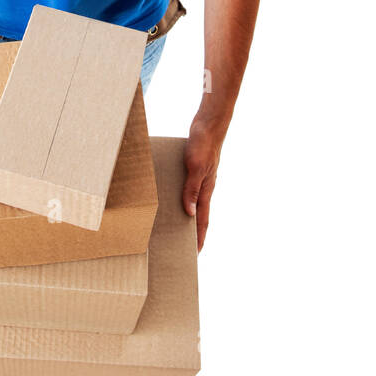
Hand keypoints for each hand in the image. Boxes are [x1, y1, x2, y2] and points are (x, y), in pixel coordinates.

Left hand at [182, 115, 224, 251]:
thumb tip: (188, 213)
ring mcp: (200, 177)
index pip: (202, 220)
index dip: (199, 237)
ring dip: (183, 213)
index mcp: (206, 190)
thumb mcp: (196, 167)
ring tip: (171, 225)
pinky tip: (167, 195)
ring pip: (191, 201)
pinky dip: (180, 195)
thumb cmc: (203, 143)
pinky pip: (186, 187)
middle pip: (197, 214)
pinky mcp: (193, 168)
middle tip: (181, 245)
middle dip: (191, 230)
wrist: (208, 122)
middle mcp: (204, 186)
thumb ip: (192, 189)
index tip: (195, 253)